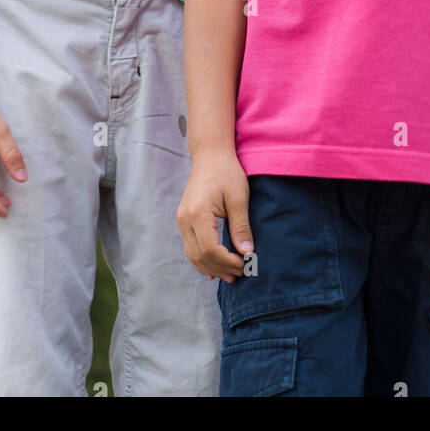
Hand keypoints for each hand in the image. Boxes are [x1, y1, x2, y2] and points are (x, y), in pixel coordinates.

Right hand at [177, 147, 252, 282]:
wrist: (210, 154)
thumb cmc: (226, 172)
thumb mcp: (238, 197)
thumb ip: (241, 226)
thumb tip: (247, 254)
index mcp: (197, 214)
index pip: (210, 249)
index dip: (227, 262)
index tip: (245, 265)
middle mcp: (184, 220)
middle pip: (200, 256)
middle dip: (221, 268)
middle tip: (242, 274)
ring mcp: (182, 220)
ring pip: (192, 255)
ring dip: (211, 268)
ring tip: (231, 275)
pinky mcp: (184, 220)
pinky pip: (190, 247)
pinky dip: (202, 260)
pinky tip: (214, 269)